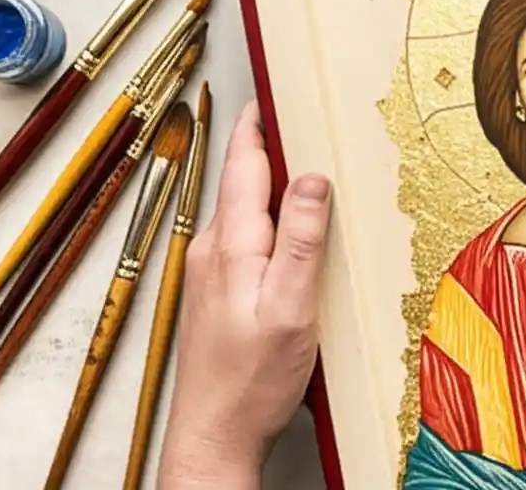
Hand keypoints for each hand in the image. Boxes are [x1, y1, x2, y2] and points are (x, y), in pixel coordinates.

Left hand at [157, 102, 331, 488]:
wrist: (214, 435)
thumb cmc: (252, 381)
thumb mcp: (292, 307)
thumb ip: (302, 240)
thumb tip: (312, 179)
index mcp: (232, 244)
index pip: (244, 164)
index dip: (260, 124)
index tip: (277, 89)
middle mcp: (214, 250)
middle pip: (244, 181)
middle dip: (271, 145)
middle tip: (306, 117)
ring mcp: (213, 272)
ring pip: (246, 209)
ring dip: (273, 182)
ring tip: (308, 163)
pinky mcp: (220, 292)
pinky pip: (247, 237)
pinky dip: (271, 218)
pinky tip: (294, 228)